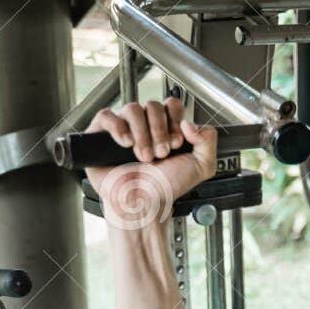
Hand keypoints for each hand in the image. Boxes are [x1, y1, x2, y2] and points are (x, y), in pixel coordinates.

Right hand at [85, 97, 217, 228]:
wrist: (143, 204)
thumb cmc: (166, 186)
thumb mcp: (202, 166)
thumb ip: (208, 140)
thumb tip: (190, 123)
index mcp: (167, 128)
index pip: (172, 104)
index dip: (176, 119)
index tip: (178, 142)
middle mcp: (145, 125)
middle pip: (153, 105)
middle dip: (160, 131)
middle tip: (162, 153)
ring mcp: (123, 128)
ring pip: (132, 109)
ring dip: (143, 134)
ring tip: (145, 156)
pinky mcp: (101, 134)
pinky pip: (107, 115)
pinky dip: (118, 127)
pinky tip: (126, 144)